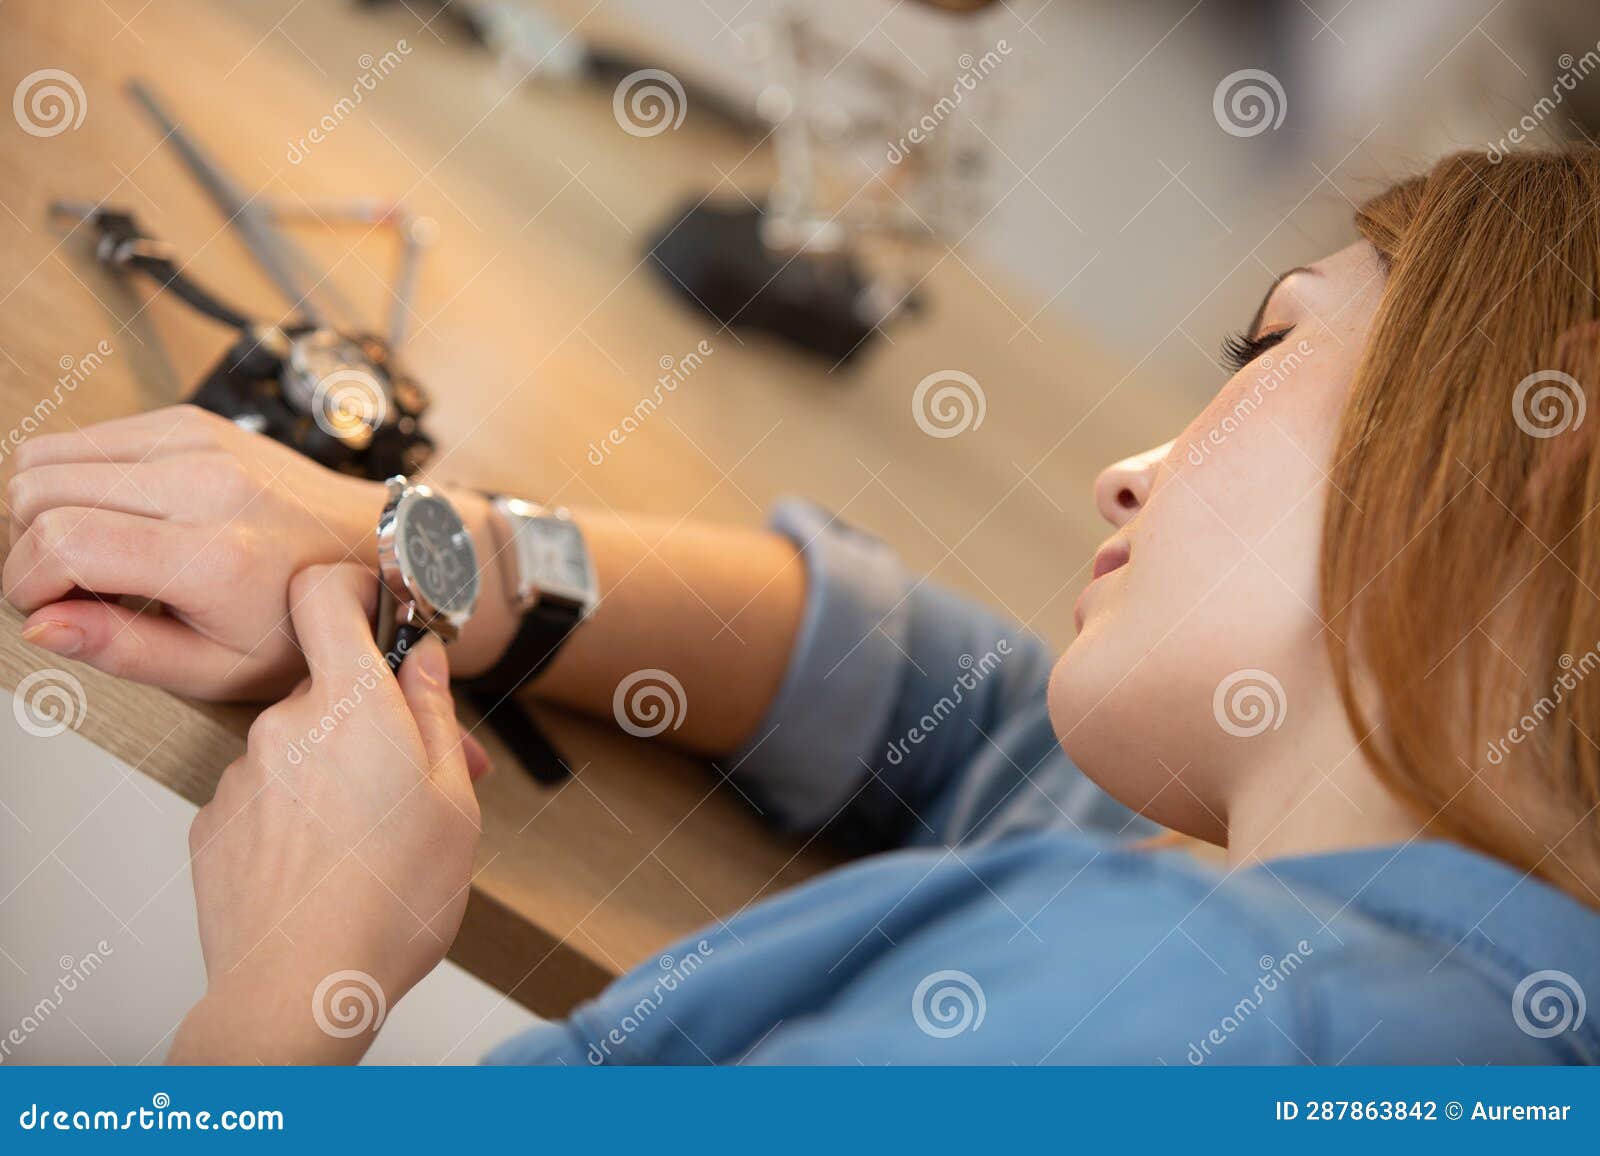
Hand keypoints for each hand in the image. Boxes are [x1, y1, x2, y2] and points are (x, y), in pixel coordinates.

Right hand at [3, 405, 382, 698]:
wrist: (365, 549)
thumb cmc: (302, 615)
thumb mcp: (220, 666)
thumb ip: (123, 649)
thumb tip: (40, 624)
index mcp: (215, 554)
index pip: (63, 542)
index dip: (25, 583)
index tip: (44, 610)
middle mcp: (204, 483)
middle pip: (36, 490)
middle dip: (25, 547)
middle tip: (68, 588)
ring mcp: (197, 440)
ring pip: (46, 455)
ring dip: (44, 510)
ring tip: (93, 557)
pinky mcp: (190, 421)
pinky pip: (86, 438)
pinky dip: (76, 481)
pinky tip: (118, 523)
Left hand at [168, 564, 482, 1064]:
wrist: (298, 992)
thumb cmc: (388, 903)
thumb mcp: (453, 803)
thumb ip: (434, 716)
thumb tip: (423, 661)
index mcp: (352, 706)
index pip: (326, 594)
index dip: (354, 589)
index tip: (380, 609)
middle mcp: (284, 726)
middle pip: (329, 690)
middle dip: (372, 723)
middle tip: (415, 783)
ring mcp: (241, 776)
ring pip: (299, 749)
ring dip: (334, 776)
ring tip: (372, 845)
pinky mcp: (213, 825)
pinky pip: (265, 798)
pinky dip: (295, 819)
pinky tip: (325, 868)